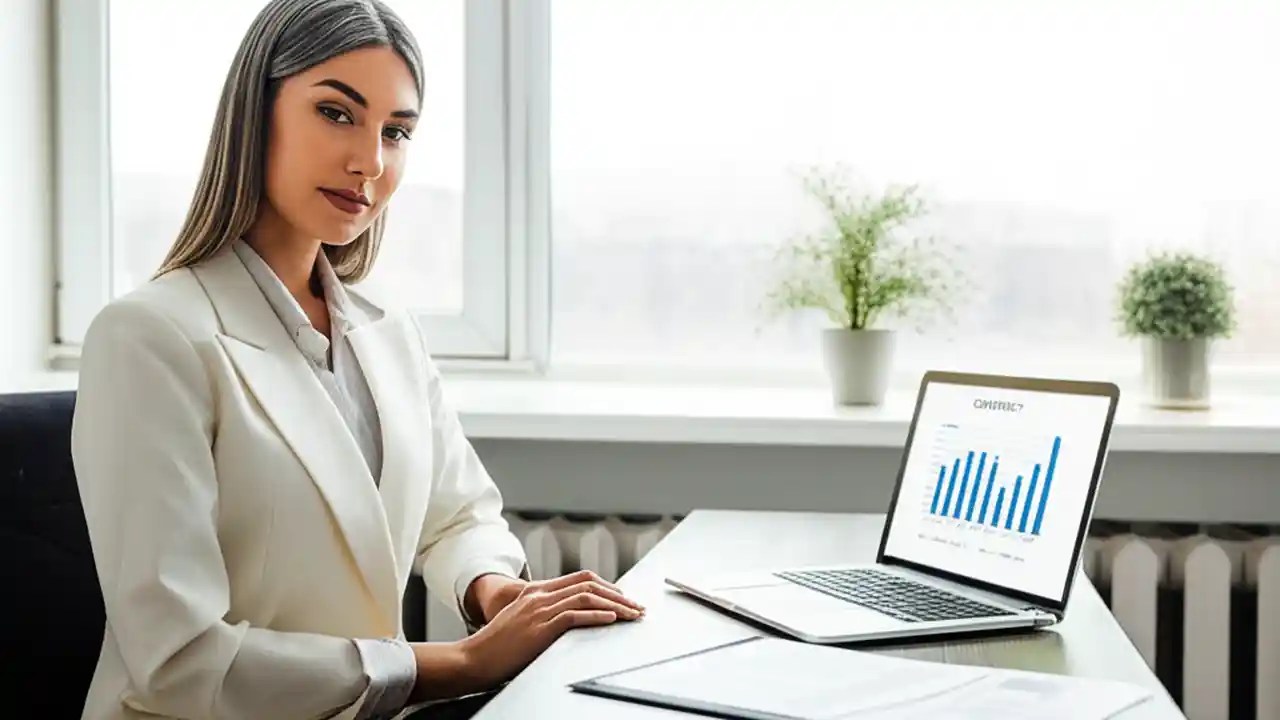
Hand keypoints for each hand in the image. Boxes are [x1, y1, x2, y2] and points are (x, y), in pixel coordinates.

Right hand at [455, 570, 645, 691]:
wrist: (473, 658)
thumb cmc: (496, 647)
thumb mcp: (520, 622)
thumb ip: (541, 615)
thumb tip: (567, 620)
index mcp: (535, 591)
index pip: (580, 578)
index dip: (606, 586)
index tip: (624, 598)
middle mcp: (539, 595)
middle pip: (589, 584)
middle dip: (619, 594)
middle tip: (638, 607)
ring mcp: (539, 610)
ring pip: (587, 597)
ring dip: (616, 605)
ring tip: (633, 614)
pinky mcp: (539, 627)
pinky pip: (574, 615)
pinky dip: (596, 615)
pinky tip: (611, 618)